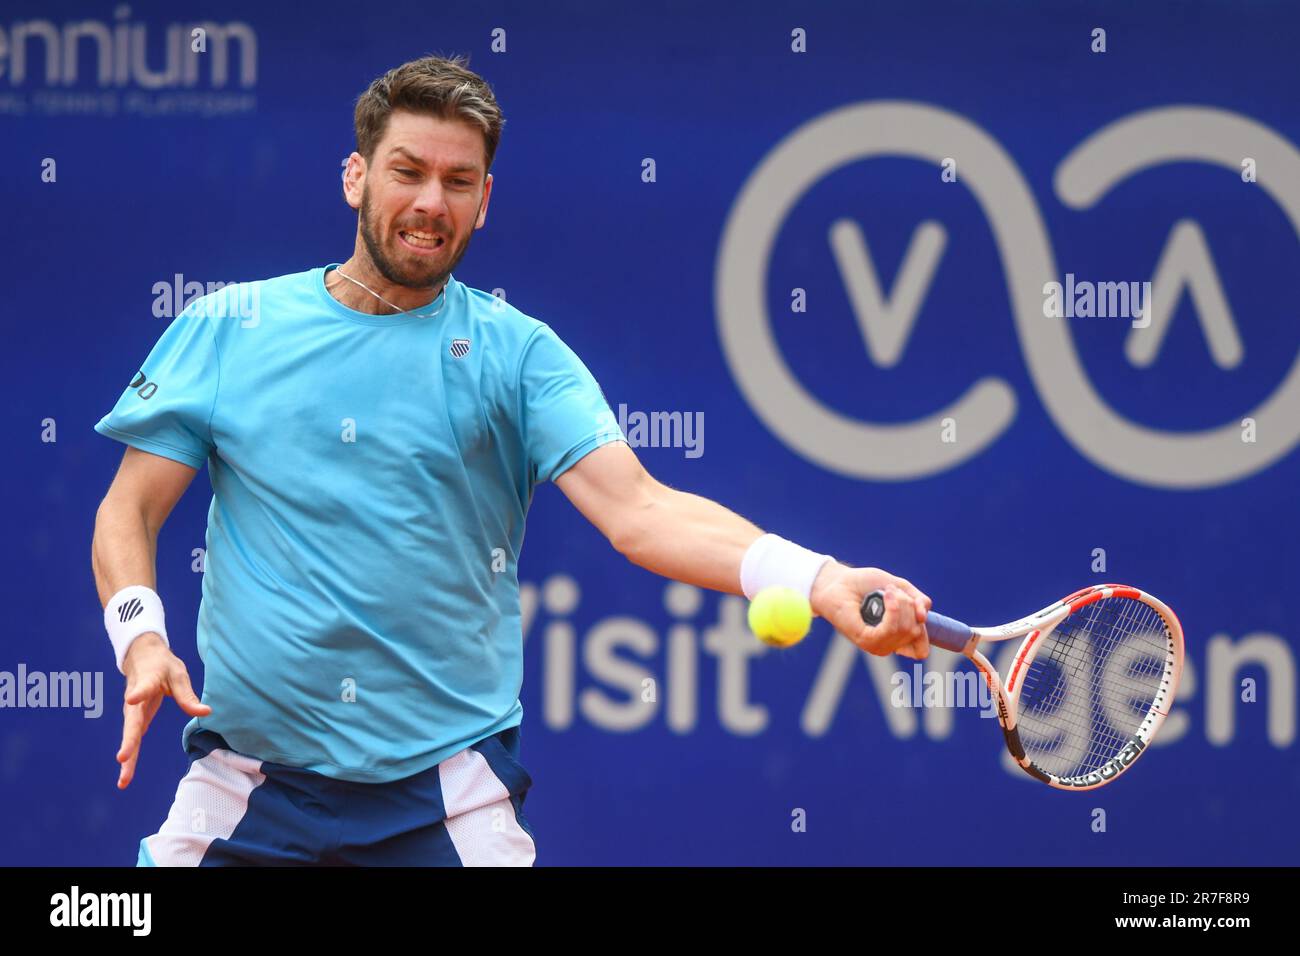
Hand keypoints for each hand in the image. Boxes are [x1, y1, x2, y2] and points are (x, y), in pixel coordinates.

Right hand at [117, 633, 210, 788]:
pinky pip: (132, 740)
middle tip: (122, 758)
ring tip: (124, 780)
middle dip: (128, 740)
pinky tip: (126, 776)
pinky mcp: (135, 720)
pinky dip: (130, 758)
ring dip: (127, 756)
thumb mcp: (178, 674)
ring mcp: (133, 712)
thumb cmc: (162, 665)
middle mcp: (134, 701)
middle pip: (132, 722)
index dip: (139, 693)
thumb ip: (188, 695)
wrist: (141, 658)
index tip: (132, 698)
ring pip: (130, 736)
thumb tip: (206, 713)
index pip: (143, 688)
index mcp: (147, 681)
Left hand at [810, 562, 932, 658]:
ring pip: (907, 630)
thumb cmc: (865, 585)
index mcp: (895, 638)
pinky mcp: (866, 640)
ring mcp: (877, 645)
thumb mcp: (900, 589)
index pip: (921, 649)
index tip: (916, 609)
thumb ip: (918, 601)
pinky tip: (886, 596)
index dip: (924, 629)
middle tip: (891, 591)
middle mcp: (887, 645)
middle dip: (910, 605)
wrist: (838, 581)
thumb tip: (924, 617)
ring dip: (902, 604)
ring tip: (886, 591)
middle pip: (917, 632)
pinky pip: (891, 629)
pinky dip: (893, 609)